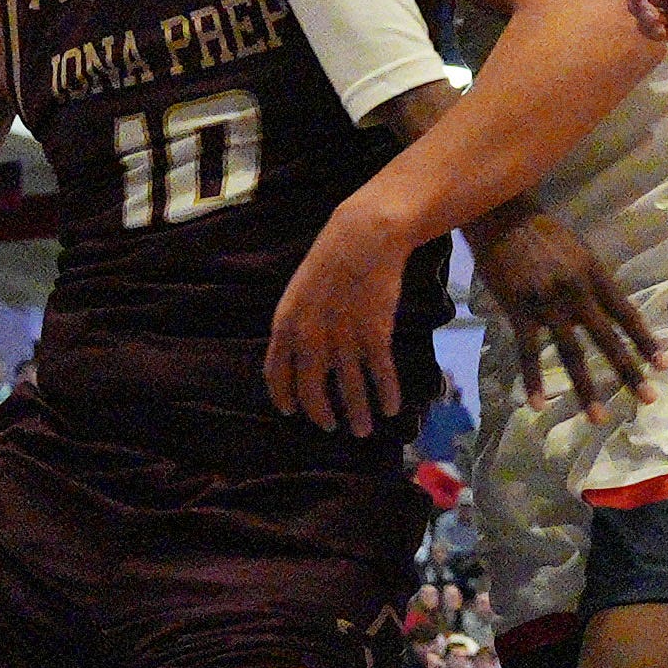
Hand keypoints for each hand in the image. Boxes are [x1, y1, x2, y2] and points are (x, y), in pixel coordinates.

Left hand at [267, 193, 414, 437]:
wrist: (363, 236)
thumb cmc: (330, 258)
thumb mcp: (299, 291)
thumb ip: (296, 325)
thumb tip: (298, 356)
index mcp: (285, 325)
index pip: (277, 375)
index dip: (285, 398)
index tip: (292, 412)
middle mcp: (310, 338)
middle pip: (311, 390)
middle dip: (321, 415)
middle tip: (329, 427)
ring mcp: (343, 338)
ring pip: (349, 390)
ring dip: (357, 414)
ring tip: (362, 431)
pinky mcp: (375, 335)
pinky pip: (380, 374)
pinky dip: (386, 394)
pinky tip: (390, 408)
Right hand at [467, 202, 661, 423]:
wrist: (500, 217)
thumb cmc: (541, 231)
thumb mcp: (579, 249)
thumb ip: (593, 280)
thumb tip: (608, 309)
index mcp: (595, 274)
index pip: (627, 314)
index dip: (646, 341)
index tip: (662, 365)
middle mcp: (577, 292)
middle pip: (608, 340)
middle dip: (630, 372)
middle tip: (648, 399)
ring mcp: (548, 304)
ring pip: (572, 354)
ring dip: (586, 389)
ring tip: (599, 417)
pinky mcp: (519, 311)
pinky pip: (529, 353)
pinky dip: (533, 381)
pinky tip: (538, 405)